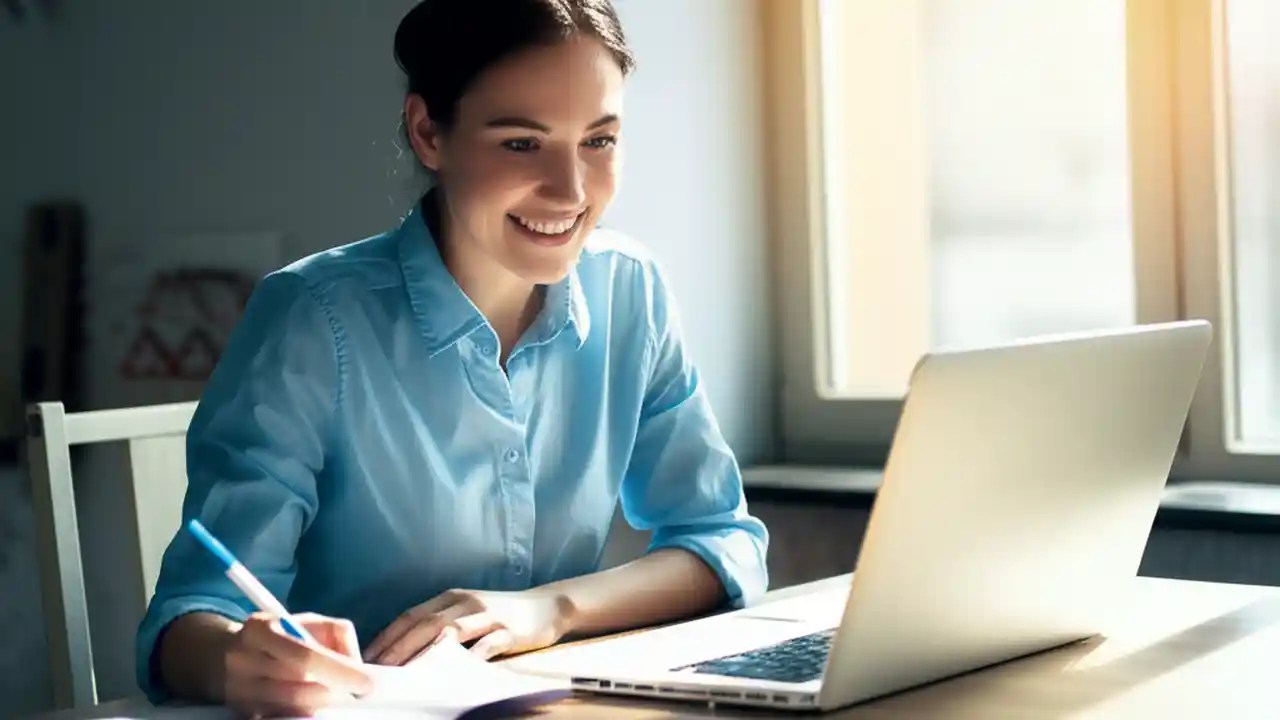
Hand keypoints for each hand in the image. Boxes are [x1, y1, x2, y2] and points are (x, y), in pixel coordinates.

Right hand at [222, 612, 372, 717]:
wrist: (227, 655)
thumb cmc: (280, 634)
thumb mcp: (307, 621)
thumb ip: (336, 636)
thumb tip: (356, 665)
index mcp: (260, 629)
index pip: (306, 655)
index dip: (340, 671)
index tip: (367, 683)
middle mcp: (244, 661)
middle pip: (300, 689)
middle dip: (335, 693)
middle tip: (355, 692)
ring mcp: (240, 692)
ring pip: (294, 709)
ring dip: (323, 705)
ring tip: (336, 695)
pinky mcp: (243, 713)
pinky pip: (283, 718)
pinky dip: (306, 713)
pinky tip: (316, 706)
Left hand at [364, 588, 575, 665]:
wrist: (548, 606)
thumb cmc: (502, 614)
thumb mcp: (468, 612)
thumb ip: (442, 624)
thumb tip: (405, 651)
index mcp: (451, 597)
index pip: (410, 615)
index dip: (387, 636)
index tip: (367, 658)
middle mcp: (465, 603)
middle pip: (424, 624)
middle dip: (397, 649)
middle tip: (377, 672)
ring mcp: (487, 616)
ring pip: (449, 634)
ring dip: (423, 654)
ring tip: (404, 675)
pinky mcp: (508, 632)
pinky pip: (485, 646)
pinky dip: (467, 659)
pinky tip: (452, 675)